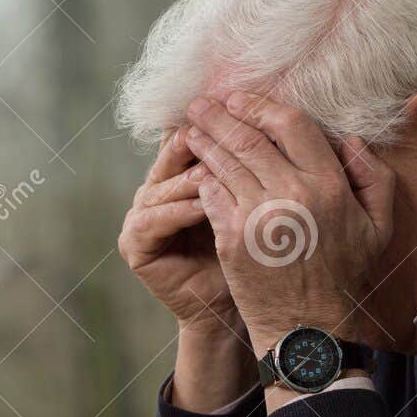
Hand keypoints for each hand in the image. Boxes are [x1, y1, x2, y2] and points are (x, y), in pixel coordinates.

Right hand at [117, 128, 241, 338]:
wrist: (232, 308)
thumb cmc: (250, 255)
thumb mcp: (254, 202)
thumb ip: (256, 164)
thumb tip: (282, 114)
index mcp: (182, 173)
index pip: (193, 135)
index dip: (216, 122)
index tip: (243, 108)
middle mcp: (157, 189)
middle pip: (172, 153)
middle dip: (200, 139)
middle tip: (223, 129)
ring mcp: (140, 215)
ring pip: (163, 185)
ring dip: (191, 177)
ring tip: (218, 170)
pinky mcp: (133, 244)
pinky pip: (154, 220)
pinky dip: (178, 211)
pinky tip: (203, 205)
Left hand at [184, 93, 396, 353]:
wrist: (309, 326)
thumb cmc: (344, 274)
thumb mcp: (378, 226)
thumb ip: (373, 176)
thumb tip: (348, 139)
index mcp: (330, 185)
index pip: (291, 125)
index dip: (261, 106)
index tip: (241, 100)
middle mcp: (293, 194)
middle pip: (249, 138)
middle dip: (221, 116)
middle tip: (201, 103)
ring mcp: (259, 216)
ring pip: (225, 163)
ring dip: (204, 141)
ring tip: (191, 128)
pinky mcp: (233, 238)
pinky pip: (212, 195)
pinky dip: (202, 177)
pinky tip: (194, 168)